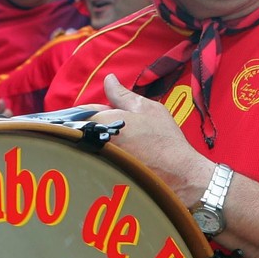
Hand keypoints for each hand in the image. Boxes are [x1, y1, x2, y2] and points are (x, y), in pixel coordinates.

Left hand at [91, 76, 212, 205]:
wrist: (178, 174)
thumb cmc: (164, 140)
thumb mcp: (146, 109)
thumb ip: (122, 95)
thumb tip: (108, 79)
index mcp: (102, 120)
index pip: (81, 112)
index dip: (91, 112)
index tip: (103, 117)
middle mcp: (94, 141)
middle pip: (82, 131)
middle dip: (93, 128)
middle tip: (119, 133)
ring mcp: (96, 161)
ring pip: (87, 147)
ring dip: (97, 144)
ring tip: (123, 148)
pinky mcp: (102, 178)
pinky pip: (94, 163)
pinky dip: (102, 160)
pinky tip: (121, 162)